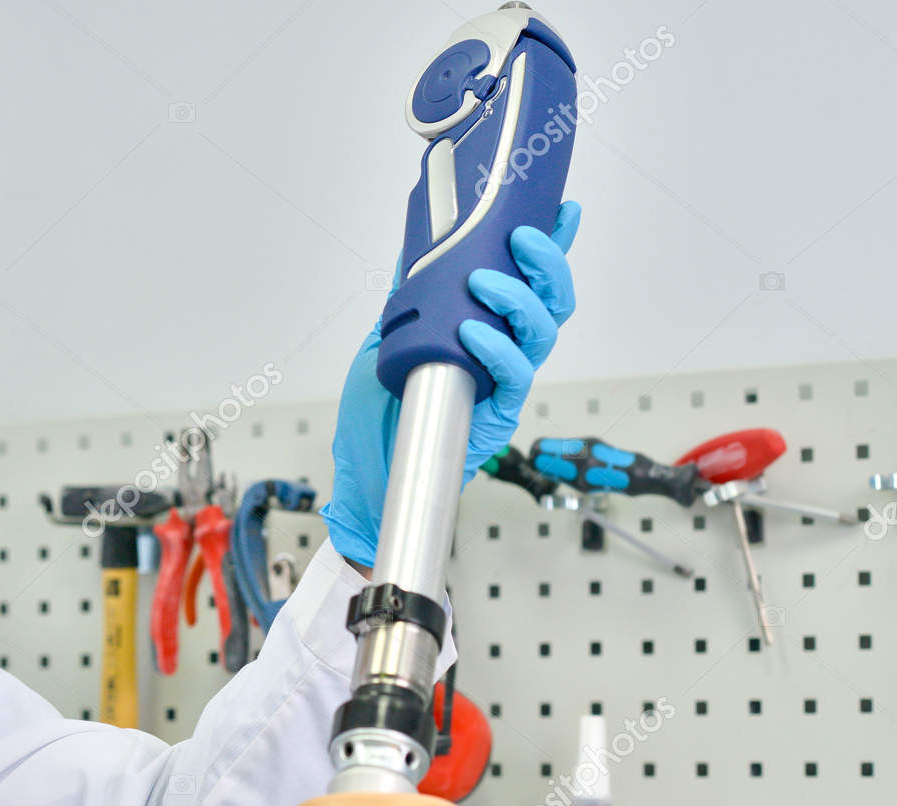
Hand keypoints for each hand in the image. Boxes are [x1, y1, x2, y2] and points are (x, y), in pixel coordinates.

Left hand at [320, 202, 580, 566]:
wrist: (365, 473)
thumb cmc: (377, 412)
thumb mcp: (385, 338)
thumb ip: (408, 296)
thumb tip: (415, 245)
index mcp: (489, 329)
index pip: (531, 283)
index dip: (554, 248)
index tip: (565, 208)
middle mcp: (506, 353)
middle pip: (552, 302)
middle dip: (547, 263)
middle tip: (521, 238)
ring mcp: (504, 384)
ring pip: (541, 334)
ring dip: (519, 300)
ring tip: (484, 283)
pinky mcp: (496, 416)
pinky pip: (514, 377)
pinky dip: (496, 350)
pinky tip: (472, 334)